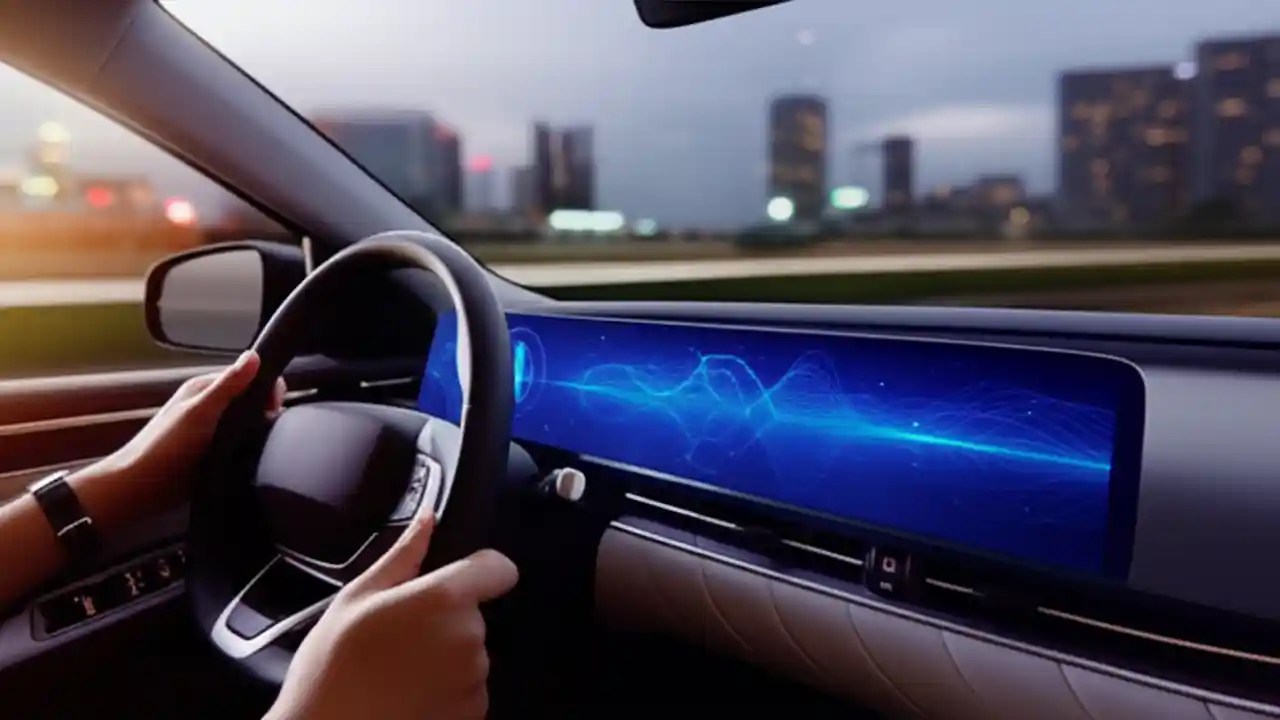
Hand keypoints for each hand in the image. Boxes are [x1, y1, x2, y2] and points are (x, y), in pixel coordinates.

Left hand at [73, 350, 284, 531]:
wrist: (141, 489)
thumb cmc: (164, 447)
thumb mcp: (200, 411)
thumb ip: (229, 384)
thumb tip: (255, 356)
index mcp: (205, 389)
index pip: (249, 377)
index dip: (267, 389)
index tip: (272, 409)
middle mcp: (210, 406)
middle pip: (252, 401)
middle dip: (265, 412)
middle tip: (266, 430)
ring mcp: (213, 431)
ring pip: (250, 424)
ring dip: (260, 433)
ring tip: (260, 446)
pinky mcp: (215, 453)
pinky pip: (244, 446)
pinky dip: (252, 449)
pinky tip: (252, 458)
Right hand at [266, 501, 518, 719]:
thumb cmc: (333, 662)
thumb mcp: (358, 598)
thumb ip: (404, 554)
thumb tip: (429, 517)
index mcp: (445, 598)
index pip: (498, 568)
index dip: (482, 570)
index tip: (455, 582)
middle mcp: (470, 636)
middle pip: (475, 614)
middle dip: (447, 620)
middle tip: (400, 637)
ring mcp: (475, 679)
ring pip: (470, 652)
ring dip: (446, 657)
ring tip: (400, 670)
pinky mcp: (473, 712)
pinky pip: (469, 688)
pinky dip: (448, 689)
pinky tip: (410, 694)